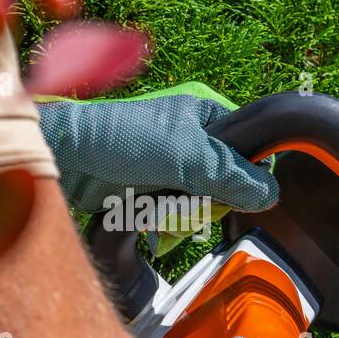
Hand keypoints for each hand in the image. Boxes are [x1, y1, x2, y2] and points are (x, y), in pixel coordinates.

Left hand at [36, 82, 278, 213]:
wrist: (67, 158)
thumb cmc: (123, 140)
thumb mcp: (188, 154)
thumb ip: (232, 175)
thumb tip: (271, 194)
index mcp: (206, 115)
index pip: (248, 147)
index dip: (249, 173)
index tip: (239, 193)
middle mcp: (192, 140)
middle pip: (227, 182)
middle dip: (211, 200)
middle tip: (192, 200)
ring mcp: (170, 167)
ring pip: (202, 203)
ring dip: (186, 214)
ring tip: (164, 209)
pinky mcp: (151, 191)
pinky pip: (176, 215)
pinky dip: (167, 222)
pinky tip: (153, 219)